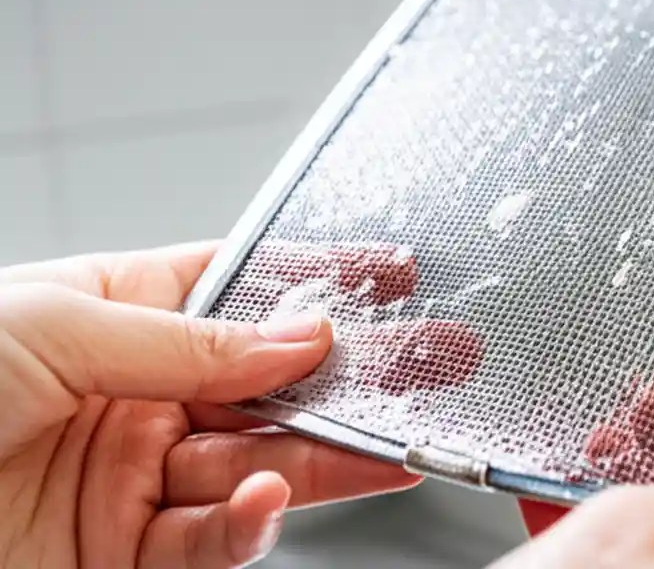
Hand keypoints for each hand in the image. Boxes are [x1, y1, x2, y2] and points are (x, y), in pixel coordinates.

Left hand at [0, 243, 420, 567]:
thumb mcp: (54, 328)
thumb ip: (191, 343)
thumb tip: (299, 334)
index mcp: (115, 314)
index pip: (245, 291)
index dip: (322, 282)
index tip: (398, 275)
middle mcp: (138, 395)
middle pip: (272, 383)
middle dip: (357, 374)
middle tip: (435, 366)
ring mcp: (137, 475)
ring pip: (260, 464)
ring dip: (323, 456)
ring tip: (382, 444)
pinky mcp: (127, 553)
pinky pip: (212, 539)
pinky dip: (249, 522)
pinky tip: (266, 498)